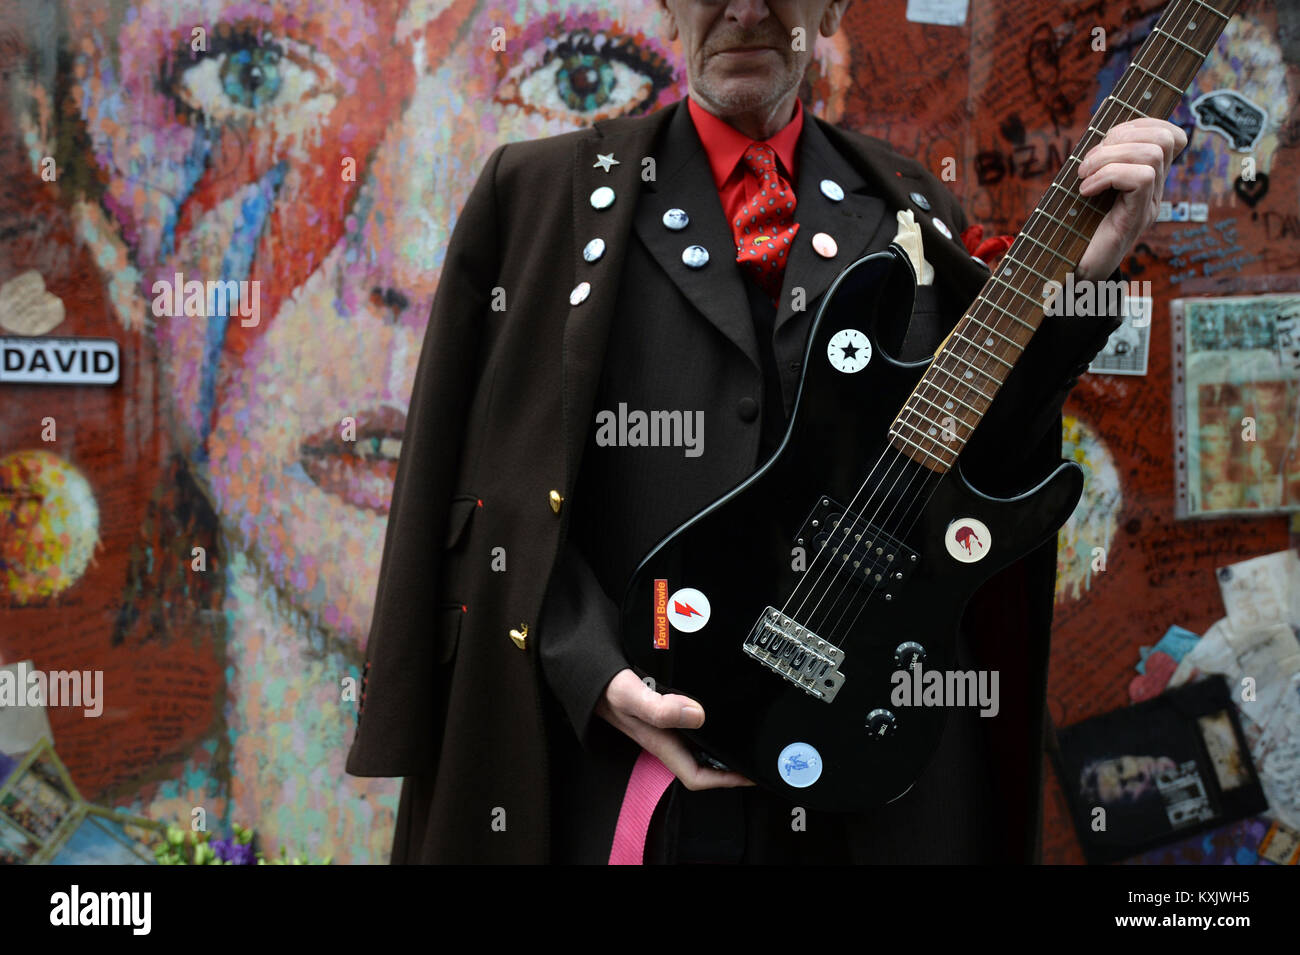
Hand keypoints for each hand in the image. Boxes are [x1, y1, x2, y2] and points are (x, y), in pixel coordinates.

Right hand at [595, 669, 754, 789]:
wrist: (591, 675)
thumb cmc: (606, 690)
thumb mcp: (631, 696)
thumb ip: (659, 707)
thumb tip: (696, 715)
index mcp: (662, 743)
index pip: (697, 775)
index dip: (726, 780)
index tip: (750, 774)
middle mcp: (667, 738)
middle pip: (704, 763)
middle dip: (731, 765)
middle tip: (759, 756)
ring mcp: (667, 726)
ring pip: (701, 744)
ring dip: (724, 743)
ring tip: (750, 736)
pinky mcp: (667, 710)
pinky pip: (695, 723)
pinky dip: (712, 720)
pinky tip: (723, 709)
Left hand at [1075, 118, 1187, 280]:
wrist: (1068, 273)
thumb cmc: (1072, 229)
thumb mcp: (1085, 185)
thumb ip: (1098, 160)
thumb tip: (1099, 132)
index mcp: (1146, 179)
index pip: (1169, 135)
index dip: (1141, 124)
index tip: (1107, 139)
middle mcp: (1155, 191)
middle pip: (1164, 138)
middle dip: (1121, 136)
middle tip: (1089, 163)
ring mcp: (1149, 206)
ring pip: (1152, 154)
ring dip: (1109, 157)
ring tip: (1084, 177)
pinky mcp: (1137, 219)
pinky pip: (1140, 177)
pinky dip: (1107, 175)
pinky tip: (1086, 191)